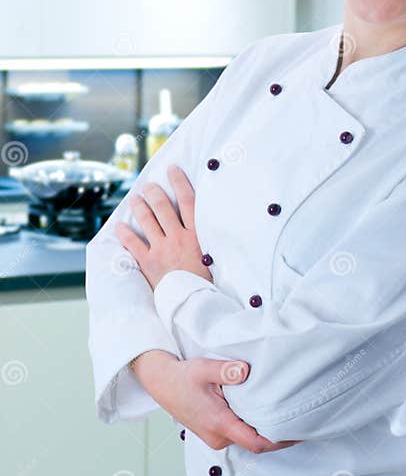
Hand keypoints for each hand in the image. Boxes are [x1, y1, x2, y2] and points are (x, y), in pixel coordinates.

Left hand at [116, 163, 210, 289]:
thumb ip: (210, 239)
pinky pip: (133, 245)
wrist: (197, 304)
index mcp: (197, 234)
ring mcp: (162, 250)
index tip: (172, 170)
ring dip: (139, 207)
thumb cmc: (210, 282)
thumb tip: (214, 226)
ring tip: (134, 198)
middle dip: (154, 192)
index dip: (179, 182)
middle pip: (164, 207)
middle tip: (148, 185)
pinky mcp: (150, 264)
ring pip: (147, 221)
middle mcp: (179, 237)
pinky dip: (125, 234)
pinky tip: (119, 226)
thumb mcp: (217, 255)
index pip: (188, 200)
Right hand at [131, 350, 302, 452]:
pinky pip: (239, 434)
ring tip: (286, 414)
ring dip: (264, 430)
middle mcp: (219, 435)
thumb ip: (225, 370)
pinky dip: (253, 427)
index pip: (255, 442)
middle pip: (255, 443)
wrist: (162, 383)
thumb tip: (245, 371)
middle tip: (299, 418)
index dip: (279, 440)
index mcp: (219, 423)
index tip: (297, 430)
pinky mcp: (215, 431)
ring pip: (247, 439)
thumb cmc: (183, 377)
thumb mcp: (204, 368)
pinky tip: (264, 413)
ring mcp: (216, 436)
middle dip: (277, 435)